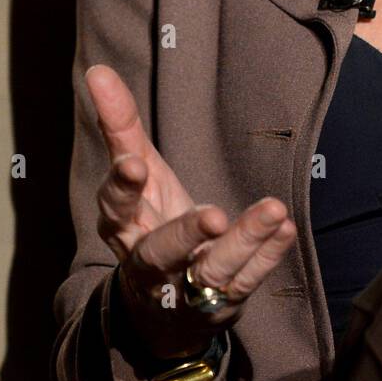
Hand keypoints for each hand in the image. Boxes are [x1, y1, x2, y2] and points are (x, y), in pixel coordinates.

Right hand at [86, 63, 296, 360]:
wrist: (159, 310)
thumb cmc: (147, 221)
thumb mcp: (136, 174)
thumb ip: (120, 126)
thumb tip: (96, 70)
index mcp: (124, 225)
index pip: (117, 207)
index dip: (122, 187)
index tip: (135, 165)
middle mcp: (150, 262)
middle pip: (162, 251)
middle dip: (184, 235)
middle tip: (213, 216)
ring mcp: (186, 288)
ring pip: (213, 271)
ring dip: (245, 241)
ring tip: (273, 209)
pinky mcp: (220, 303)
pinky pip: (247, 279)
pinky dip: (267, 254)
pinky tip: (285, 226)